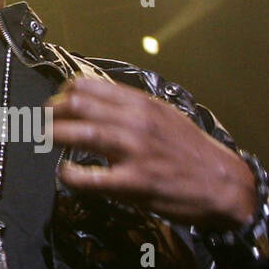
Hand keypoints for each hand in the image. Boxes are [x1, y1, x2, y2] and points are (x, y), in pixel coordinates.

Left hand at [46, 76, 256, 230]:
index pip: (89, 85)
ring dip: (55, 135)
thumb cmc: (192, 153)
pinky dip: (69, 174)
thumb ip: (133, 110)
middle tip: (45, 122)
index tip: (58, 103)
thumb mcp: (165, 117)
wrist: (223, 183)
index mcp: (143, 103)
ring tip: (47, 139)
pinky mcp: (134, 182)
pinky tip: (66, 173)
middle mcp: (136, 122)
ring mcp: (134, 151)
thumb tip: (98, 103)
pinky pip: (89, 176)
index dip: (64, 93)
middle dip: (52, 112)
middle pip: (78, 104)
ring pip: (80, 133)